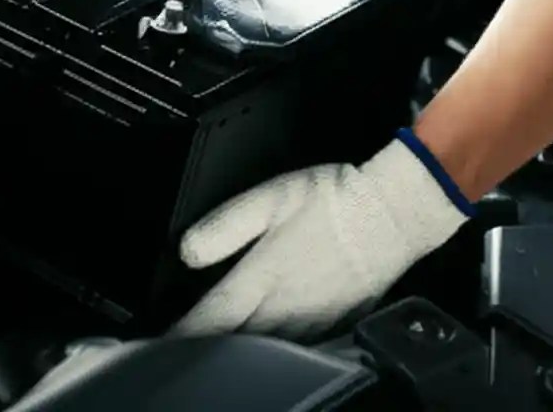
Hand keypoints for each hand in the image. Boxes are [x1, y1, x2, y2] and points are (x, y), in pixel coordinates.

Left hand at [172, 133, 471, 339]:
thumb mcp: (269, 198)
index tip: (158, 347)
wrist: (394, 214)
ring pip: (264, 352)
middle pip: (233, 345)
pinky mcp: (336, 327)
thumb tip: (186, 252)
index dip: (181, 337)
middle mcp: (284, 310)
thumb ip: (223, 227)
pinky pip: (297, 350)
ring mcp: (312, 324)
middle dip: (205, 349)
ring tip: (215, 353)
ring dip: (239, 354)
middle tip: (181, 351)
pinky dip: (275, 352)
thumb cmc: (334, 201)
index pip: (210, 321)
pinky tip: (266, 346)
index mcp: (261, 280)